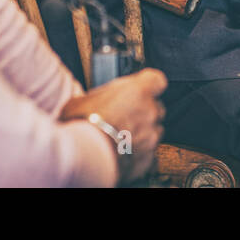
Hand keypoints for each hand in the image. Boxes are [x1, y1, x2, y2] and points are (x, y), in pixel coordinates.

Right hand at [60, 68, 167, 183]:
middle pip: (156, 108)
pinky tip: (123, 155)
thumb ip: (100, 96)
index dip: (149, 86)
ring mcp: (152, 136)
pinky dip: (139, 154)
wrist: (85, 156)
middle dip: (143, 112)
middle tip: (123, 118)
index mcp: (138, 91)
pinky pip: (149, 154)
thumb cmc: (82, 125)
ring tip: (121, 139)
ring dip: (142, 134)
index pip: (157, 81)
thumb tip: (91, 101)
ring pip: (154, 131)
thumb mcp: (83, 99)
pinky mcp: (149, 158)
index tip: (141, 91)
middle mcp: (150, 111)